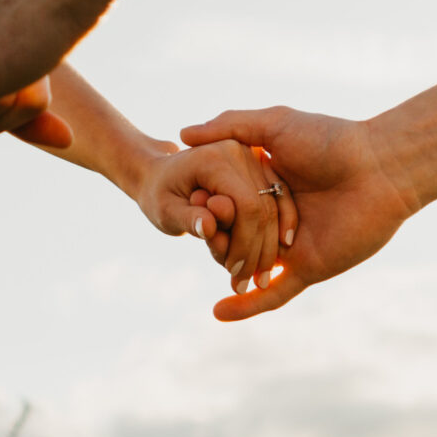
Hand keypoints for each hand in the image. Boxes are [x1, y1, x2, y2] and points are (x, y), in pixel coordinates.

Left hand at [132, 139, 297, 289]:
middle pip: (264, 207)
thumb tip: (210, 228)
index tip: (235, 273)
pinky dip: (276, 231)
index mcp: (216, 157)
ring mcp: (253, 157)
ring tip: (259, 280)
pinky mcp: (260, 168)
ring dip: (270, 246)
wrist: (162, 176)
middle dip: (258, 251)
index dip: (245, 243)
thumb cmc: (159, 195)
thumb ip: (187, 218)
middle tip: (250, 284)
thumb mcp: (164, 210)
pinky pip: (277, 202)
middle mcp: (240, 151)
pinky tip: (272, 259)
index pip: (246, 205)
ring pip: (274, 207)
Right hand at [180, 107, 420, 321]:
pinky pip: (273, 294)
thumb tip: (182, 134)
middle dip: (215, 240)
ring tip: (211, 263)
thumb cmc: (331, 140)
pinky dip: (247, 306)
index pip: (229, 201)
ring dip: (228, 269)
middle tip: (195, 234)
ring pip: (250, 265)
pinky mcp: (307, 268)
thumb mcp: (274, 124)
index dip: (208, 204)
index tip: (184, 202)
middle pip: (237, 235)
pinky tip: (218, 311)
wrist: (379, 169)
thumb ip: (230, 126)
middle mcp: (279, 216)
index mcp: (270, 185)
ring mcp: (292, 245)